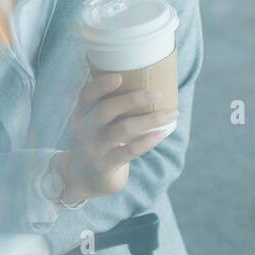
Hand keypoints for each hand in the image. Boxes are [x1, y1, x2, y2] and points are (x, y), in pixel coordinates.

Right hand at [57, 73, 177, 202]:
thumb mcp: (96, 123)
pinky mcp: (105, 166)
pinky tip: (162, 133)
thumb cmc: (99, 141)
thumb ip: (112, 106)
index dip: (100, 85)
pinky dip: (147, 141)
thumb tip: (149, 82)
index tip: (118, 76)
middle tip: (156, 93)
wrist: (84, 178)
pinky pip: (128, 152)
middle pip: (105, 110)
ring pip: (122, 130)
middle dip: (132, 100)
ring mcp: (94, 149)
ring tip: (171, 113)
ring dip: (150, 120)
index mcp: (82, 114)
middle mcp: (85, 130)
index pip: (86, 96)